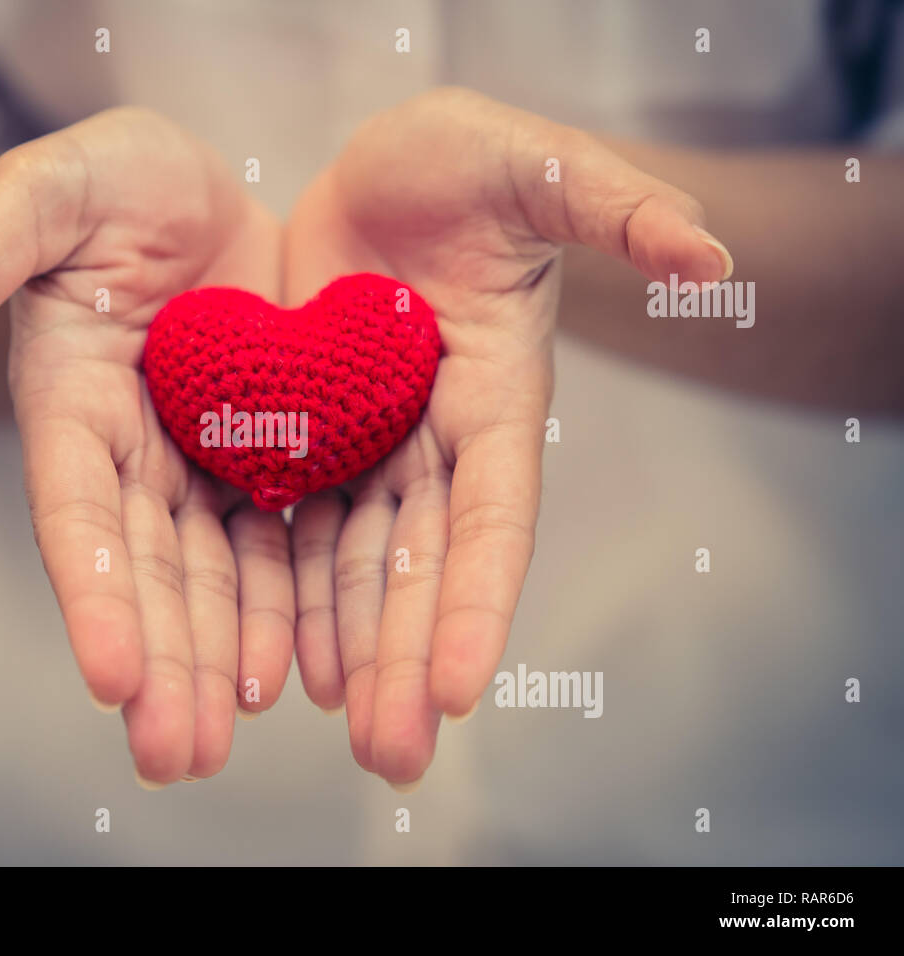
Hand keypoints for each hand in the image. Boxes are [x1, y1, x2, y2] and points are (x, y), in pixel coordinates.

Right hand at [0, 108, 288, 784]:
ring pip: (209, 574)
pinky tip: (295, 671)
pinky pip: (275, 539)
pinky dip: (281, 604)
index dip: (91, 592)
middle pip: (143, 570)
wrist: (194, 191)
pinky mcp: (264, 455)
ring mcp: (196, 461)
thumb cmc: (108, 181)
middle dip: (160, 662)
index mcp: (69, 403)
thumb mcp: (46, 193)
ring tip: (225, 742)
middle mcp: (128, 452)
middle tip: (176, 757)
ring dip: (217, 659)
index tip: (112, 678)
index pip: (75, 511)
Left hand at [284, 88, 730, 785]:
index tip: (455, 689)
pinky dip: (290, 590)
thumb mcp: (541, 165)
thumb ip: (618, 207)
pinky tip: (280, 659)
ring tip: (338, 731)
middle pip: (422, 565)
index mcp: (500, 398)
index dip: (476, 598)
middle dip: (407, 659)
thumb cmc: (471, 161)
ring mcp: (373, 445)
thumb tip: (711, 257)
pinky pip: (295, 523)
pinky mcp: (309, 433)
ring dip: (348, 648)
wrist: (387, 172)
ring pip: (356, 563)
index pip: (493, 515)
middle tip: (391, 757)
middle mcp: (439, 442)